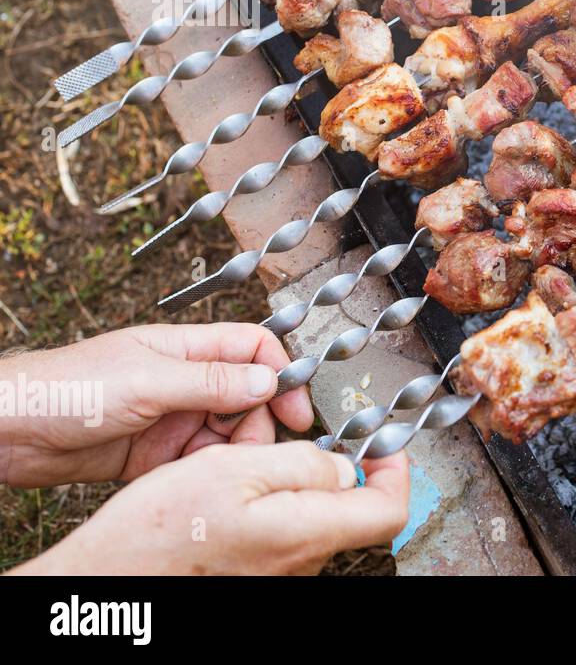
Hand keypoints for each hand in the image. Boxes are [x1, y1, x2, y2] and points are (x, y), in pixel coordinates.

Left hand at [0, 323, 313, 486]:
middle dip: (258, 422)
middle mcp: (183, 382)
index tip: (295, 407)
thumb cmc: (65, 387)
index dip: (279, 374)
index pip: (253, 348)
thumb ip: (211, 382)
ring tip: (220, 466)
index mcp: (185, 349)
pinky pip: (197, 462)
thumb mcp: (148, 380)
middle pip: (247, 397)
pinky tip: (195, 478)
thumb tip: (266, 380)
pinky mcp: (153, 453)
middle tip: (254, 447)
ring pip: (226, 433)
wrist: (10, 432)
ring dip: (231, 451)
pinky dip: (204, 471)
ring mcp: (170, 418)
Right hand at [12, 442, 408, 574]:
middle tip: (301, 439)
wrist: (106, 582)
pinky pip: (280, 533)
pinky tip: (230, 491)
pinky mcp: (253, 575)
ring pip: (311, 518)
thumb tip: (343, 464)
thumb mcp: (232, 470)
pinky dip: (268, 504)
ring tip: (248, 463)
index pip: (389, 510)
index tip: (383, 443)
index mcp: (305, 534)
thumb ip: (299, 464)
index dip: (395, 470)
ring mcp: (277, 574)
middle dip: (333, 467)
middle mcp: (299, 563)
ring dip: (294, 484)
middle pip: (349, 511)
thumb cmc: (156, 534)